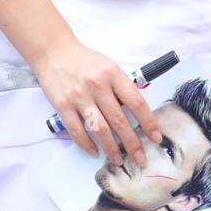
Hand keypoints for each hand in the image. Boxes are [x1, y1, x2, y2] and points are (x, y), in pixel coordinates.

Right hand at [32, 38, 161, 163]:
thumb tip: (137, 112)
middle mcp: (97, 86)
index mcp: (113, 74)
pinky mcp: (62, 105)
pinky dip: (86, 144)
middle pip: (119, 120)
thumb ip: (121, 87)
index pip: (136, 102)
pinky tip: (95, 152)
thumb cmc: (86, 61)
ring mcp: (79, 96)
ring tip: (119, 160)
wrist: (54, 51)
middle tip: (140, 159)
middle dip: (132, 143)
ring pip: (99, 129)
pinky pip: (77, 130)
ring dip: (111, 148)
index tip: (156, 137)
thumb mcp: (109, 67)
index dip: (148, 122)